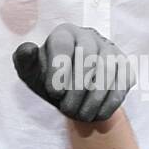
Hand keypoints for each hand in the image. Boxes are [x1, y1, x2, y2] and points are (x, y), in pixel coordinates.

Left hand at [13, 23, 134, 122]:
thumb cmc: (50, 79)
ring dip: (93, 98)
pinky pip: (121, 83)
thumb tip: (28, 49)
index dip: (59, 70)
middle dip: (77, 88)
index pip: (63, 45)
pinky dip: (109, 102)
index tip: (54, 93)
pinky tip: (97, 114)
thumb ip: (24, 60)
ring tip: (81, 116)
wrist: (74, 93)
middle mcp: (89, 36)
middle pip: (87, 58)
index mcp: (65, 33)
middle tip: (67, 110)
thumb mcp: (31, 72)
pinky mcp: (124, 66)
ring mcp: (110, 50)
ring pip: (106, 71)